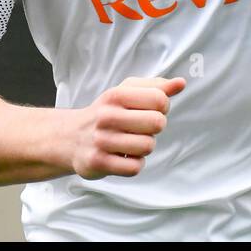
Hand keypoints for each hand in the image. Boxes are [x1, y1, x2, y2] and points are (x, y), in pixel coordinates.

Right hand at [70, 76, 184, 179]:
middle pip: (157, 123)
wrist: (70, 137)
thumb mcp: (127, 92)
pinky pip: (135, 167)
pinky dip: (134, 164)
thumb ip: (156, 86)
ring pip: (147, 146)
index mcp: (116, 95)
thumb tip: (181, 83)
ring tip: (130, 142)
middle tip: (142, 128)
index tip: (151, 110)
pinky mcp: (98, 162)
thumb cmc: (107, 113)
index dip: (163, 107)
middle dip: (155, 128)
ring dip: (145, 147)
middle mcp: (107, 116)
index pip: (159, 99)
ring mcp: (101, 140)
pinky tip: (123, 156)